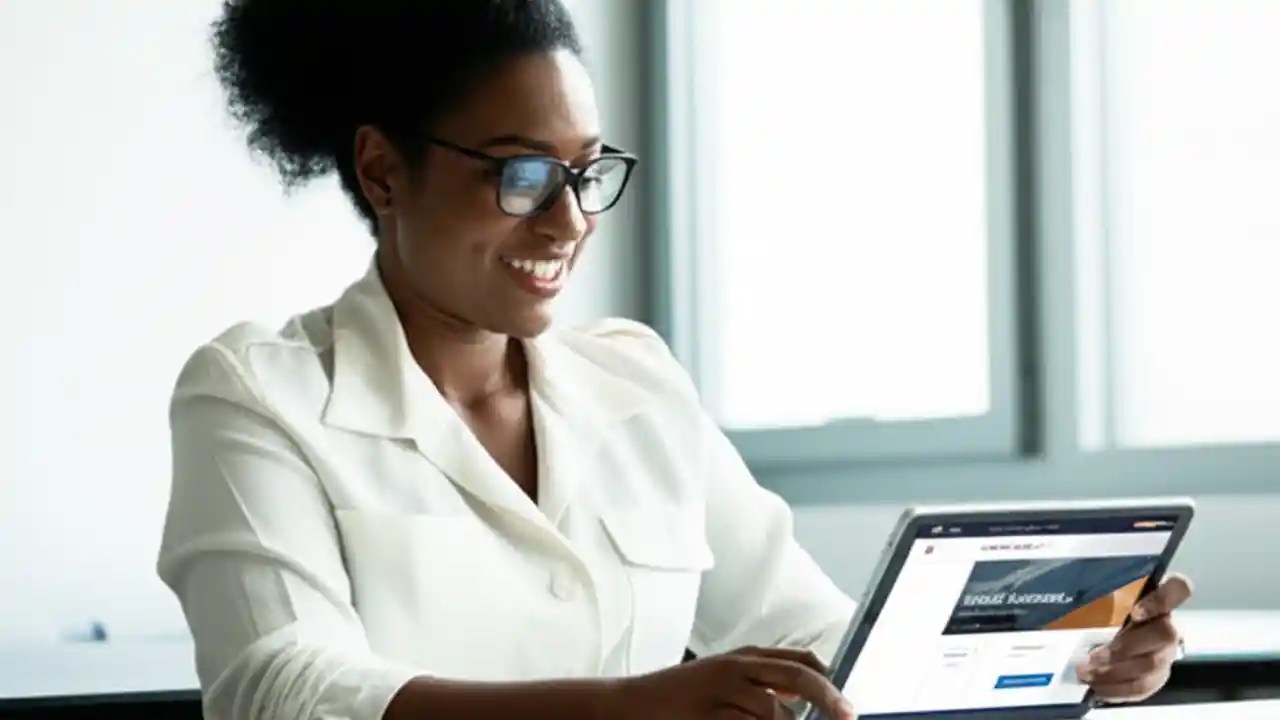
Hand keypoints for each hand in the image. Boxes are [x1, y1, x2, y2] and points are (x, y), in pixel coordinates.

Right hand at [605, 646, 855, 719]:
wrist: (629, 706)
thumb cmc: (677, 697)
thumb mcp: (720, 680)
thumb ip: (758, 682)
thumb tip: (801, 697)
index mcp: (744, 657)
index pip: (800, 661)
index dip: (827, 679)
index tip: (844, 703)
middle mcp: (737, 667)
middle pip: (799, 676)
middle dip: (828, 698)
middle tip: (847, 716)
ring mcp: (723, 689)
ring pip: (776, 710)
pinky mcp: (711, 713)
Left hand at [1077, 573, 1193, 702]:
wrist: (1114, 638)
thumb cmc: (1106, 611)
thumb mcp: (1104, 598)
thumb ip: (1101, 596)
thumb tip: (1073, 595)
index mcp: (1159, 597)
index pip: (1178, 588)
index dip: (1161, 600)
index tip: (1135, 612)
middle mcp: (1168, 624)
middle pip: (1164, 634)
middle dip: (1127, 647)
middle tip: (1095, 655)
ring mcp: (1166, 652)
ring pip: (1153, 665)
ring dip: (1116, 672)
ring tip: (1087, 673)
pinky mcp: (1158, 676)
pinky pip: (1145, 687)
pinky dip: (1118, 689)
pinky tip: (1097, 686)